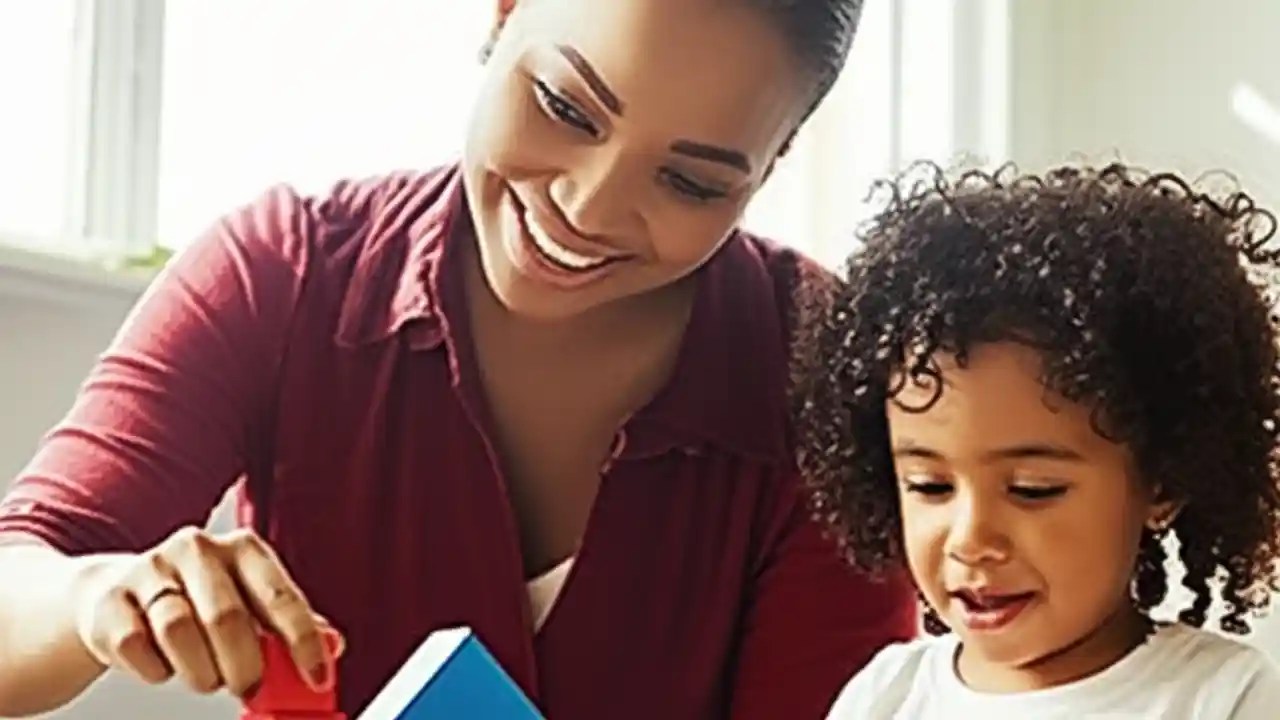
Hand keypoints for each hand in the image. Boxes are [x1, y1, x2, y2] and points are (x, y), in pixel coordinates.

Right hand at [71, 526, 341, 697]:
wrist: (111, 594)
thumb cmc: (197, 602)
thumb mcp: (249, 604)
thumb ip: (289, 626)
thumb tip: (333, 645)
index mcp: (243, 548)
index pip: (281, 596)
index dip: (303, 642)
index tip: (316, 680)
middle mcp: (197, 549)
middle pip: (228, 619)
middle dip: (244, 668)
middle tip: (248, 688)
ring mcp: (149, 570)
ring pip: (179, 634)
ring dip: (199, 672)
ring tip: (206, 675)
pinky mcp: (109, 599)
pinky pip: (137, 648)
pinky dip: (155, 670)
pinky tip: (163, 662)